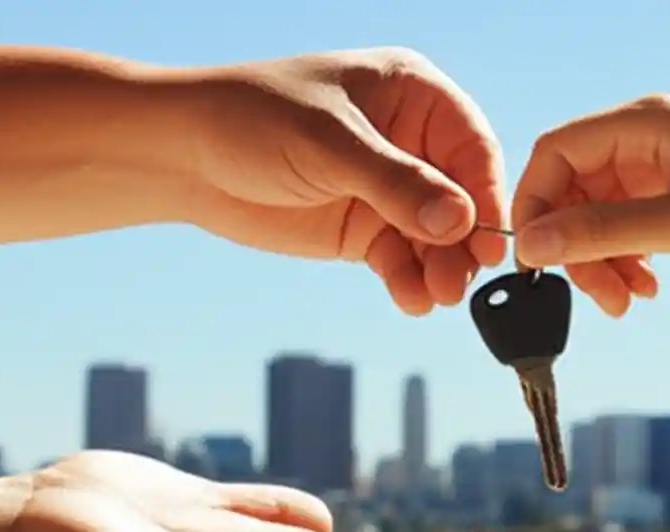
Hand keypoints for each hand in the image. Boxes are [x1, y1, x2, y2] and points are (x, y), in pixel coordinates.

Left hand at [184, 48, 507, 314]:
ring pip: (437, 237)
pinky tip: (410, 299)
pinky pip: (404, 260)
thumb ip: (397, 184)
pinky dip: (410, 281)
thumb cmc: (252, 119)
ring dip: (440, 269)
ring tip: (433, 296)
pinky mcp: (367, 230)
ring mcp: (391, 190)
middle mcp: (412, 142)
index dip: (485, 195)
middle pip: (462, 199)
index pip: (472, 148)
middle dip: (463, 243)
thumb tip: (460, 222)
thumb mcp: (330, 144)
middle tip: (459, 281)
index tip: (487, 239)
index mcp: (414, 96)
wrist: (182, 156)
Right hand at [512, 94, 669, 314]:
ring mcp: (661, 171)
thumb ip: (603, 232)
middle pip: (572, 191)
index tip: (535, 259)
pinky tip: (646, 288)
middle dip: (576, 247)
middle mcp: (647, 140)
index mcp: (646, 123)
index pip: (556, 152)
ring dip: (601, 263)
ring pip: (596, 217)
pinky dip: (625, 262)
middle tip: (600, 298)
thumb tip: (531, 244)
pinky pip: (625, 231)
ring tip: (627, 302)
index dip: (536, 205)